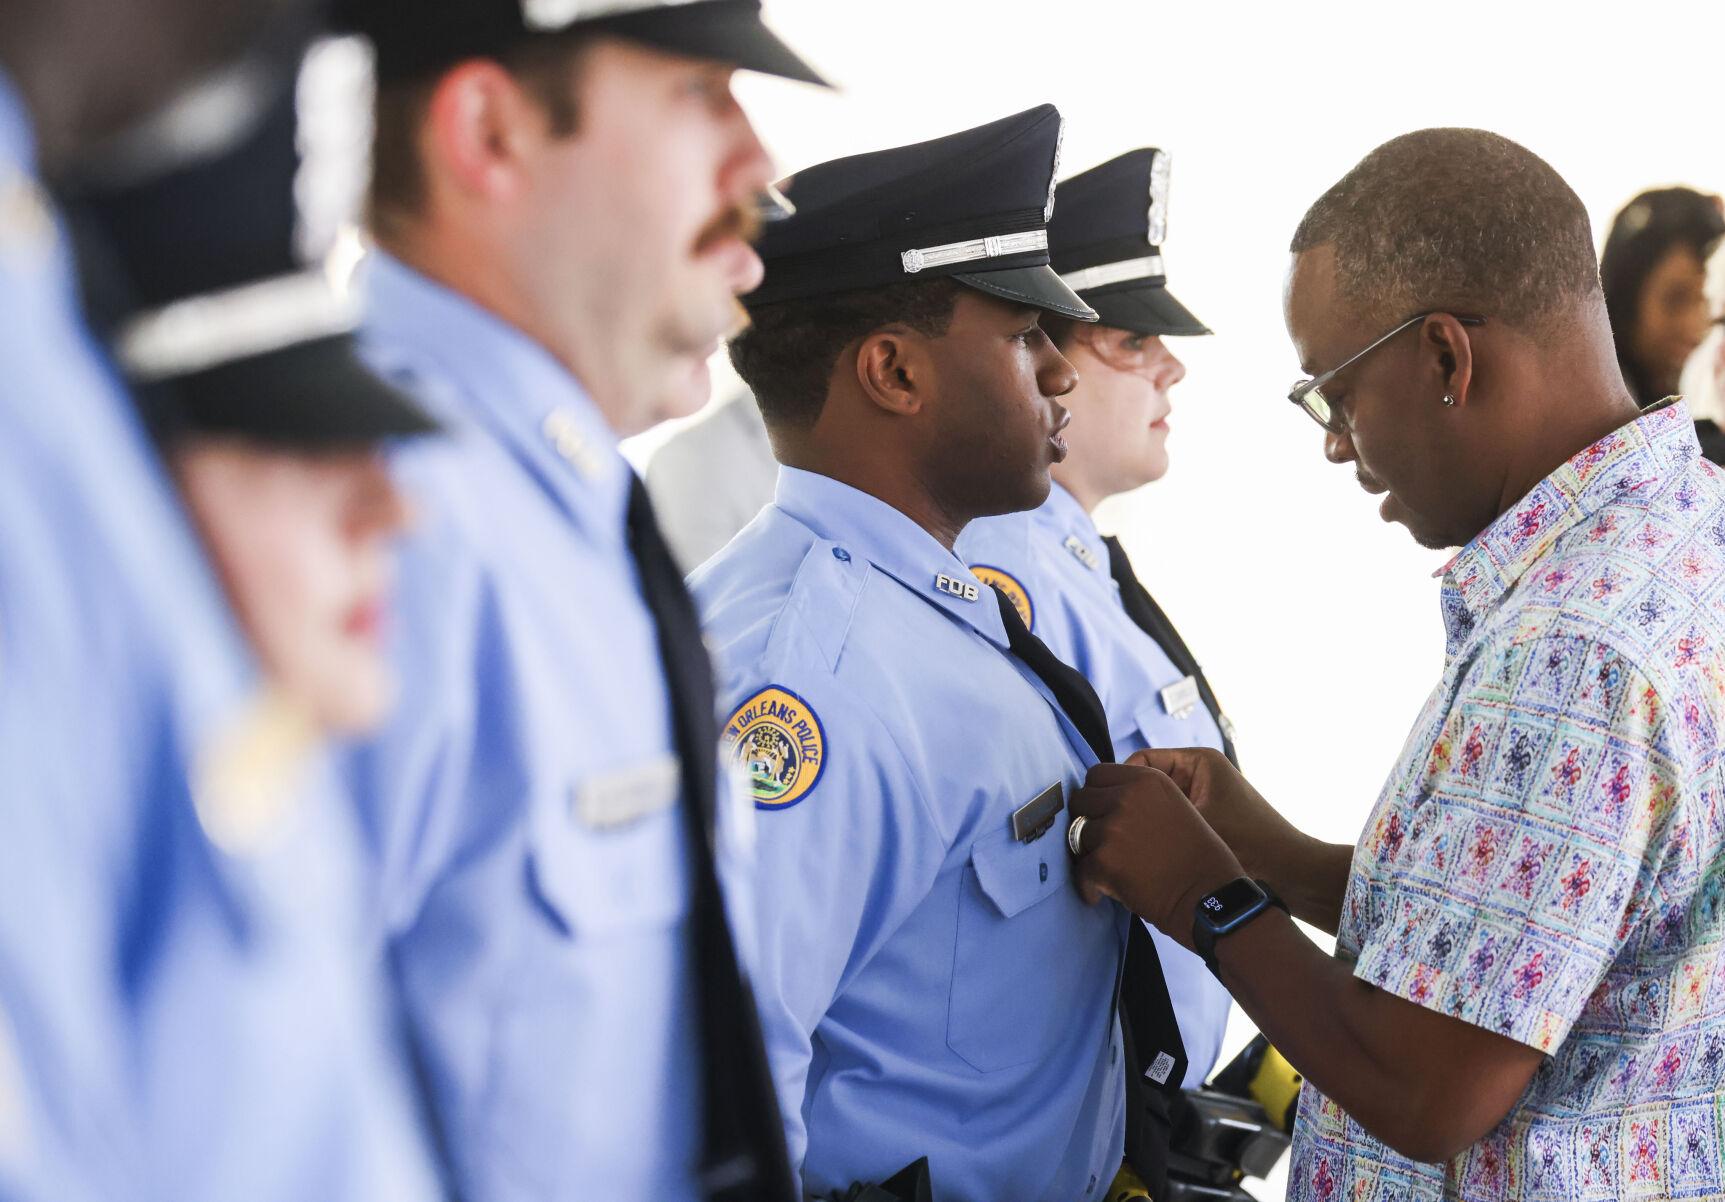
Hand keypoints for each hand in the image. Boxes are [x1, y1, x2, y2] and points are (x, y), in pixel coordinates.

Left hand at [1067, 762, 1243, 948]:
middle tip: (1103, 845)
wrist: (1209, 896)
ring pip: (1077, 836)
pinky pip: (1080, 870)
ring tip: (1111, 871)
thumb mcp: (1174, 807)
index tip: (1101, 813)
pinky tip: (1101, 893)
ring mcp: (1113, 828)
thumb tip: (1101, 801)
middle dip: (1088, 821)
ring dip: (1090, 854)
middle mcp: (1127, 797)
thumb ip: (1139, 797)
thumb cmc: (1197, 858)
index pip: (1097, 774)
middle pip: (1081, 801)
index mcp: (1147, 780)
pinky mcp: (1103, 860)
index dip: (1097, 795)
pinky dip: (1088, 885)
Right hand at [1125, 747, 1306, 883]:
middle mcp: (1199, 774)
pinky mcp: (1204, 819)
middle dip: (1127, 806)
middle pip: (1144, 782)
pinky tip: (1145, 856)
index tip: (1106, 814)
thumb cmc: (1251, 846)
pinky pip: (1168, 820)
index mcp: (1199, 762)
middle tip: (1110, 831)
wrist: (1291, 875)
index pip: (1140, 761)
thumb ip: (1152, 815)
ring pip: (1153, 805)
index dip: (1119, 786)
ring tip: (1127, 846)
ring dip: (1141, 823)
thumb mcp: (1197, 824)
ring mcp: (1201, 797)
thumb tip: (1107, 815)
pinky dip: (1156, 834)